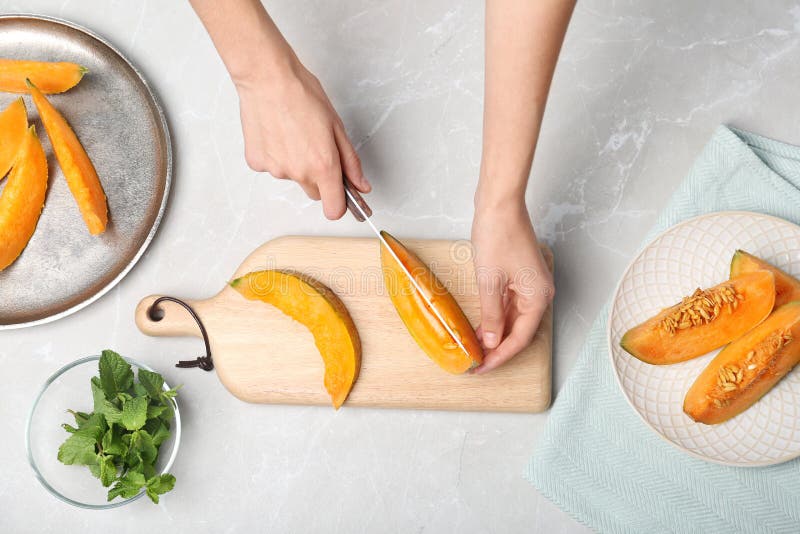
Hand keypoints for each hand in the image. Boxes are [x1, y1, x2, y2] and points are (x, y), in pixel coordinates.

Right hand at [234, 59, 369, 218]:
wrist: (267, 78)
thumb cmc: (301, 94)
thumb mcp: (336, 127)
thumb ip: (350, 162)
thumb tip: (360, 185)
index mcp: (322, 166)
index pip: (334, 209)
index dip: (340, 204)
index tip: (342, 196)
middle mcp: (298, 173)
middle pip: (314, 193)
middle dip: (320, 178)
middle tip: (316, 148)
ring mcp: (275, 169)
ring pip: (292, 177)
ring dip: (296, 163)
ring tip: (293, 133)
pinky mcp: (257, 162)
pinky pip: (272, 167)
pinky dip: (276, 155)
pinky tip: (277, 133)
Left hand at [470, 199, 553, 373]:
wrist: (500, 204)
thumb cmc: (497, 236)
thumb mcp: (489, 281)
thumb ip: (491, 315)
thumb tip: (491, 343)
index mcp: (537, 297)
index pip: (518, 339)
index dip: (499, 357)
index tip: (480, 369)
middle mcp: (539, 294)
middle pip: (519, 332)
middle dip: (498, 349)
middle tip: (476, 363)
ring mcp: (531, 285)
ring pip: (514, 320)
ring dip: (496, 335)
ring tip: (475, 349)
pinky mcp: (521, 276)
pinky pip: (511, 306)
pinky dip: (497, 318)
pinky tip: (481, 327)